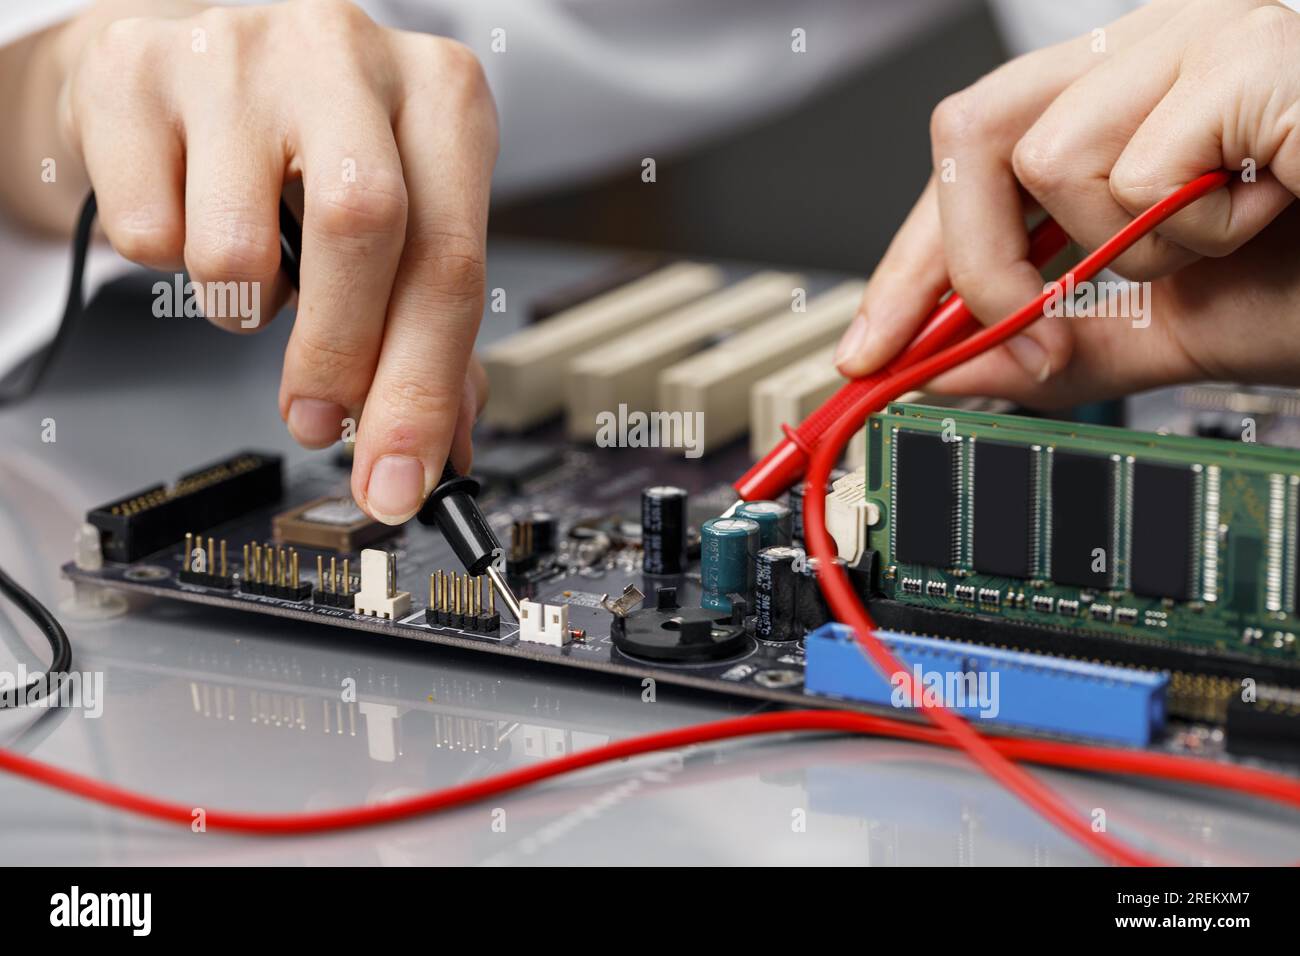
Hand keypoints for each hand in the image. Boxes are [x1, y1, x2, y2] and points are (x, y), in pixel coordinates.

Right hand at [28, 0, 496, 522]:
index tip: (398, 475)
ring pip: (237, 247)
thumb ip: (431, 331)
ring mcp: (237, 54)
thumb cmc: (308, 149)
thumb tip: (445, 445)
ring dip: (244, 307)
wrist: (188, 66)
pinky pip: (148, 234)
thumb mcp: (400, 221)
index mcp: (442, 97)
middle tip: (320, 419)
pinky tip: (193, 219)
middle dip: (340, 358)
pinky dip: (170, 266)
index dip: (422, 390)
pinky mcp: (134, 70)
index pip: (450, 262)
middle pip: (361, 230)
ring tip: (256, 276)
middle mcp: (347, 57)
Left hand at [834, 0, 1299, 406]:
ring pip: (1044, 156)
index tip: (866, 351)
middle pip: (966, 134)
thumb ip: (1052, 346)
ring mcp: (1195, 39)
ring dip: (1121, 248)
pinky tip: (1263, 210)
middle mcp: (1144, 52)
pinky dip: (1192, 232)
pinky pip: (1135, 166)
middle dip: (974, 261)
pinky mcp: (1245, 54)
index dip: (906, 264)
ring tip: (1216, 242)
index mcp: (1119, 104)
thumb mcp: (1160, 327)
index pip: (964, 165)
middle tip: (1025, 327)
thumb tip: (942, 371)